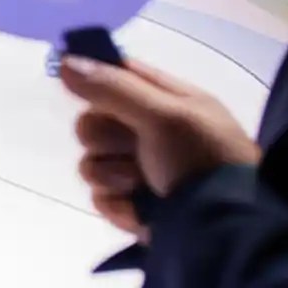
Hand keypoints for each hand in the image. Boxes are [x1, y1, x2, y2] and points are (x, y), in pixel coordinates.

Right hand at [60, 56, 260, 239]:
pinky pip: (99, 196)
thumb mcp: (164, 116)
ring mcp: (138, 170)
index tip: (77, 83)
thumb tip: (64, 59)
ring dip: (113, 173)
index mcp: (168, 102)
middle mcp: (150, 132)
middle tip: (130, 145)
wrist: (222, 229)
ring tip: (141, 183)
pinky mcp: (131, 205)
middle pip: (92, 120)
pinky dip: (118, 203)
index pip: (118, 75)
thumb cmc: (202, 160)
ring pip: (91, 161)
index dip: (95, 77)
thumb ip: (113, 88)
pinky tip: (140, 206)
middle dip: (105, 137)